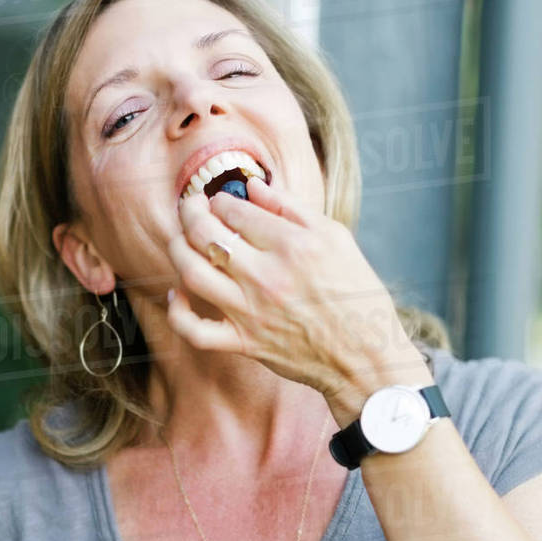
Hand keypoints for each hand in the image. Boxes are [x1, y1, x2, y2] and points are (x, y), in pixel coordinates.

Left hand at [168, 178, 423, 412]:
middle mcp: (265, 276)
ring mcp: (250, 312)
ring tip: (182, 241)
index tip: (221, 201)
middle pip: (205, 234)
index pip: (233, 209)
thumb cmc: (356, 293)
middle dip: (190, 213)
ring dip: (177, 250)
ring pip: (191, 273)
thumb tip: (252, 186)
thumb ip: (290, 207)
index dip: (220, 199)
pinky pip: (195, 331)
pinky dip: (179, 313)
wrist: (364, 355)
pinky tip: (177, 294)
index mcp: (291, 244)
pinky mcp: (243, 343)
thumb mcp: (335, 237)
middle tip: (191, 209)